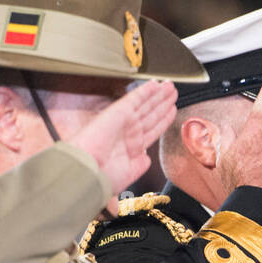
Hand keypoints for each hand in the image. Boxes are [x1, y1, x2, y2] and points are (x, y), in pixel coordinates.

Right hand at [70, 80, 177, 214]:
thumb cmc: (103, 178)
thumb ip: (140, 166)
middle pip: (151, 115)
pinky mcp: (118, 112)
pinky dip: (145, 91)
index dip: (163, 119)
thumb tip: (147, 158)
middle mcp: (129, 133)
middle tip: (174, 91)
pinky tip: (155, 84)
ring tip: (171, 86)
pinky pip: (135, 99)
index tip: (172, 110)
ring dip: (158, 95)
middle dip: (163, 103)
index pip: (152, 130)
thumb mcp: (128, 175)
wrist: (88, 172)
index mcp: (132, 148)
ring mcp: (124, 122)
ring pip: (146, 105)